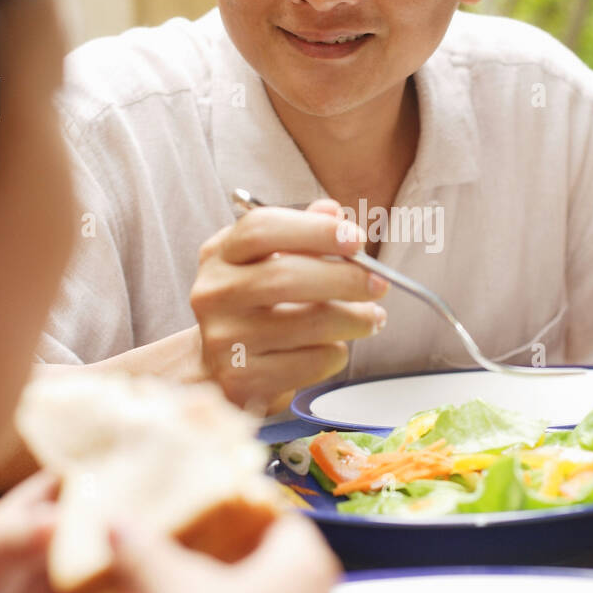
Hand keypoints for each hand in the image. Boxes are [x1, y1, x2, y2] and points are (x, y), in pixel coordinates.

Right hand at [190, 197, 387, 415]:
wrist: (221, 370)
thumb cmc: (257, 308)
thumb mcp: (270, 262)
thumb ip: (302, 234)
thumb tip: (333, 211)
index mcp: (219, 255)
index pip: (261, 229)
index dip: (315, 230)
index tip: (357, 240)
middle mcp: (213, 294)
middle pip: (285, 276)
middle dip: (345, 278)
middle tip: (379, 285)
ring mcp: (223, 341)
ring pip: (307, 323)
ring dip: (354, 319)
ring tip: (373, 318)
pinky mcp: (242, 381)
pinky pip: (310, 362)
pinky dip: (336, 354)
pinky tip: (336, 348)